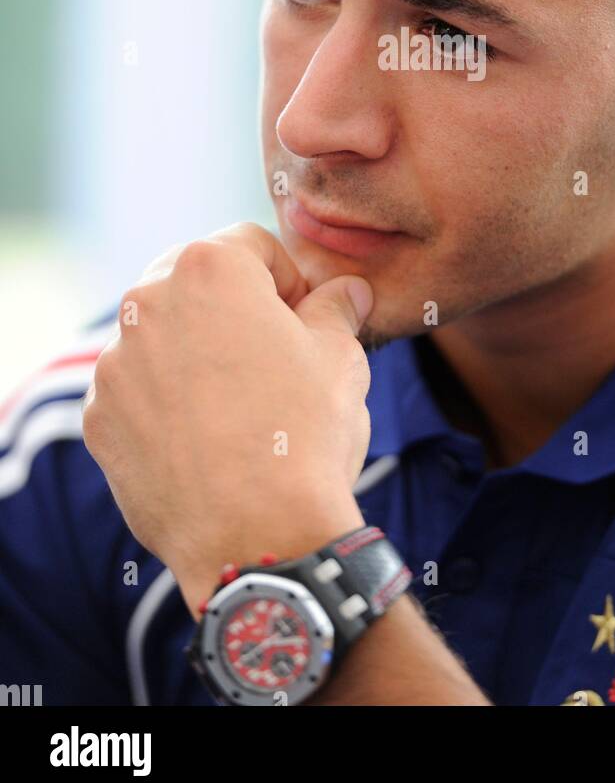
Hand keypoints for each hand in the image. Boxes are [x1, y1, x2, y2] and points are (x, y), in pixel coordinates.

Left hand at [82, 222, 373, 606]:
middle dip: (232, 307)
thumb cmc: (305, 434)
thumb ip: (335, 308)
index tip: (304, 322)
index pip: (252, 246)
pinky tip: (206, 440)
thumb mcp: (341, 357)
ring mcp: (115, 364)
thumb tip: (346, 291)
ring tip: (239, 405)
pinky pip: (136, 390)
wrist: (258, 536)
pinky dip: (164, 402)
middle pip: (194, 280)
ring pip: (161, 335)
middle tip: (270, 356)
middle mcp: (148, 303)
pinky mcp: (100, 418)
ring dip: (194, 352)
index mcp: (209, 269)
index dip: (288, 281)